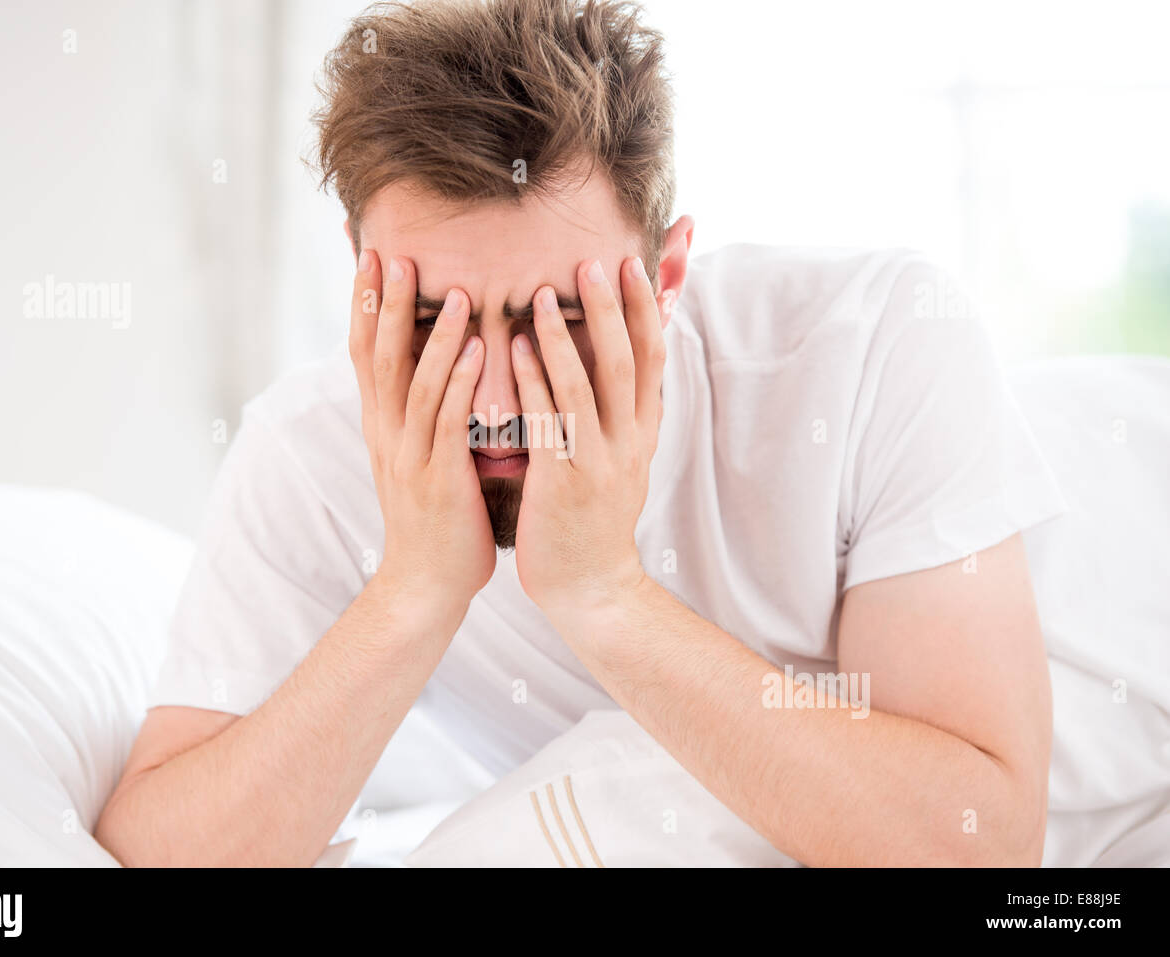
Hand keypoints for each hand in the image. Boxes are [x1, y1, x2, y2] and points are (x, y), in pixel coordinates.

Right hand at [349, 250, 495, 610]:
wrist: (424, 586)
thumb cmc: (433, 518)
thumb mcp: (418, 457)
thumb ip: (424, 412)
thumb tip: (436, 366)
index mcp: (382, 425)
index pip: (364, 352)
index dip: (365, 304)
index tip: (371, 255)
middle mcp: (387, 434)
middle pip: (377, 356)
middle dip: (386, 305)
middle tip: (394, 254)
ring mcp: (409, 457)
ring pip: (416, 384)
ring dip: (434, 335)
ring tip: (455, 291)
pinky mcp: (438, 481)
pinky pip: (448, 423)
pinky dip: (462, 383)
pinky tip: (478, 350)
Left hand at [510, 255, 665, 620]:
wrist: (592, 590)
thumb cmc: (594, 521)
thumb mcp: (621, 463)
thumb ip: (621, 415)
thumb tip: (621, 367)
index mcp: (643, 433)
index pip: (654, 358)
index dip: (645, 310)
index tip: (632, 265)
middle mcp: (629, 443)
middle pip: (628, 362)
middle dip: (613, 309)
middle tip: (595, 261)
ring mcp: (598, 464)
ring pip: (586, 387)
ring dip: (566, 336)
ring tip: (543, 292)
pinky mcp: (563, 484)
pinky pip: (548, 423)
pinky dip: (534, 382)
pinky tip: (516, 349)